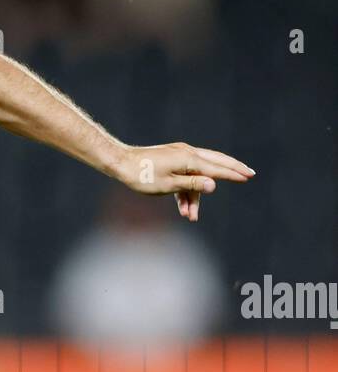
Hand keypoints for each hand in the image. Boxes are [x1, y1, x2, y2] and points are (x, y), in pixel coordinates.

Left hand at [115, 142, 254, 221]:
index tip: (248, 177)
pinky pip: (186, 175)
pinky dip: (186, 191)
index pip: (216, 168)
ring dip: (195, 196)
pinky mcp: (172, 159)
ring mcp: (180, 155)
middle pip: (215, 162)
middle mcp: (188, 153)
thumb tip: (213, 185)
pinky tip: (182, 209)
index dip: (233, 173)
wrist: (121, 164)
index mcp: (189, 158)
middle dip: (231, 170)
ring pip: (197, 174)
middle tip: (249, 174)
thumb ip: (192, 185)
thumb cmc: (142, 176)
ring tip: (190, 218)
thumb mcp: (168, 185)